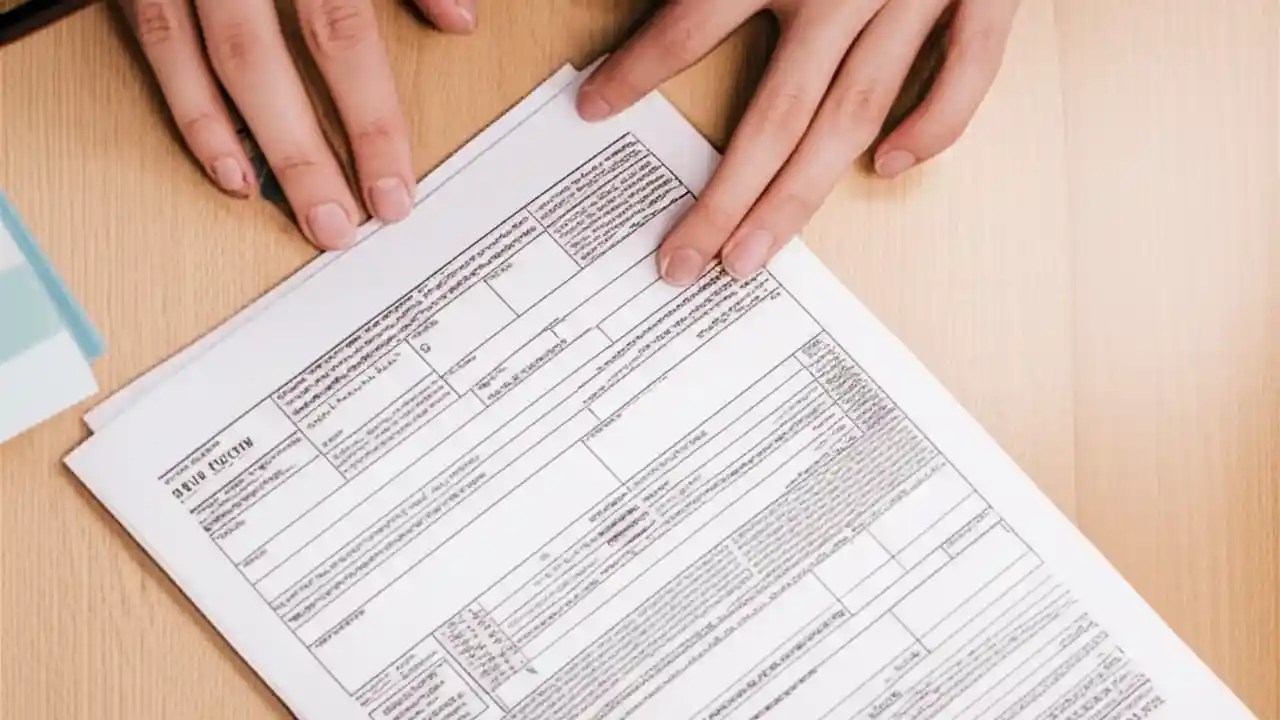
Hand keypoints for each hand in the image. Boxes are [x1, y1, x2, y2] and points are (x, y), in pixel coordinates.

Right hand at [121, 0, 478, 249]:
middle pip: (267, 59)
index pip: (342, 33)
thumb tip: (459, 19)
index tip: (394, 188)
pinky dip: (188, 107)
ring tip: (286, 206)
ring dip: (243, 143)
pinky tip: (224, 163)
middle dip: (306, 151)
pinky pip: (153, 40)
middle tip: (340, 225)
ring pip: (204, 57)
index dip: (370, 119)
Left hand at [577, 0, 1019, 284]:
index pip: (693, 19)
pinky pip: (966, 76)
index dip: (638, 67)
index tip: (591, 107)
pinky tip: (886, 169)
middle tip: (679, 263)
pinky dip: (933, 126)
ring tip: (749, 255)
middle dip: (721, 197)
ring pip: (851, 117)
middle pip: (775, 112)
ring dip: (797, 196)